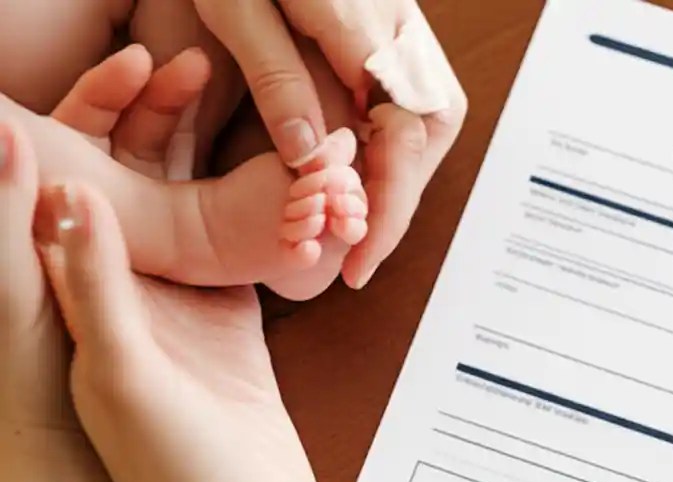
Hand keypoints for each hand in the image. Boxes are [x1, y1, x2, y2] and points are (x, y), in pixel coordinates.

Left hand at [33, 68, 329, 481]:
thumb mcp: (127, 378)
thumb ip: (96, 286)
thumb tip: (68, 191)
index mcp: (74, 314)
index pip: (60, 201)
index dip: (77, 130)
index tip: (116, 73)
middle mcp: (119, 306)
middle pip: (127, 190)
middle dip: (149, 125)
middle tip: (187, 67)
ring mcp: (177, 313)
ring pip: (185, 210)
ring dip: (205, 158)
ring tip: (235, 104)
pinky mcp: (227, 326)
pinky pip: (236, 247)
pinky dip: (258, 208)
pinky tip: (279, 172)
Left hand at [194, 0, 466, 288]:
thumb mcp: (235, 6)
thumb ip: (278, 78)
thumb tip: (312, 157)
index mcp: (363, 23)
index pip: (399, 134)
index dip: (385, 205)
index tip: (359, 259)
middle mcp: (397, 28)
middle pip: (431, 128)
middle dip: (403, 198)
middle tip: (363, 254)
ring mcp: (400, 27)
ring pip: (429, 116)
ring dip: (402, 177)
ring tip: (362, 227)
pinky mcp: (389, 31)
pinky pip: (408, 98)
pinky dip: (392, 148)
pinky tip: (361, 178)